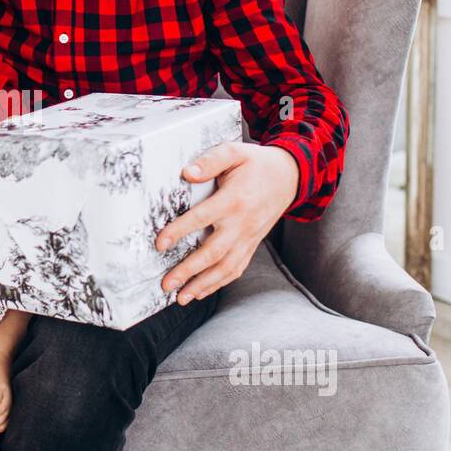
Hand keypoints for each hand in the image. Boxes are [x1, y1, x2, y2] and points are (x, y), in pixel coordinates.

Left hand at [155, 141, 299, 303]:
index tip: (160, 244)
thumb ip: (211, 160)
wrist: (290, 176)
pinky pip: (237, 268)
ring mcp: (249, 237)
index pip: (202, 218)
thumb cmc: (257, 163)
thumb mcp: (235, 152)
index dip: (180, 231)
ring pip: (226, 267)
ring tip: (181, 298)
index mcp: (234, 200)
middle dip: (188, 270)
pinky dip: (219, 284)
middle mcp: (242, 223)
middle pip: (213, 252)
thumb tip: (187, 173)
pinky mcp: (252, 244)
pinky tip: (200, 293)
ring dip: (202, 285)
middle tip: (167, 284)